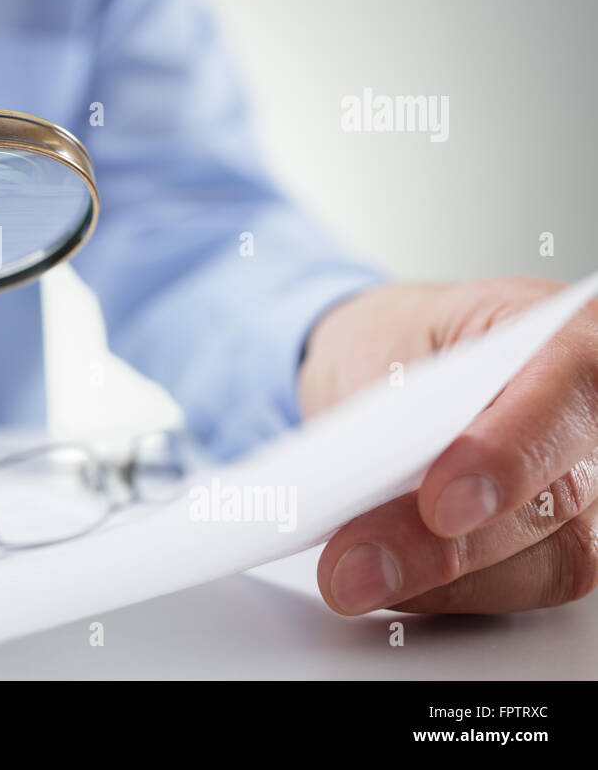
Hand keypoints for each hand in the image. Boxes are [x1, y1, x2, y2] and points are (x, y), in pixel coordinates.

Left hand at [299, 277, 597, 613]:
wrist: (394, 363)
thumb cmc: (398, 344)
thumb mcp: (378, 348)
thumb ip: (392, 413)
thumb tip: (364, 488)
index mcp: (566, 334)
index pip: (567, 392)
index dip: (508, 455)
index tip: (440, 505)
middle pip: (560, 495)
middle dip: (447, 546)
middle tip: (356, 567)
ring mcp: (597, 484)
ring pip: (553, 559)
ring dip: (445, 583)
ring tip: (353, 580)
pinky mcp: (569, 540)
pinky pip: (526, 586)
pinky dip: (450, 592)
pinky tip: (389, 584)